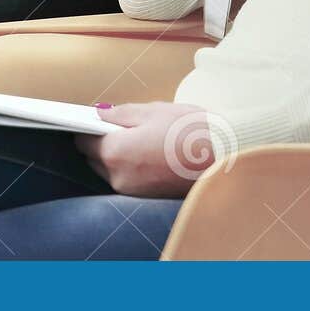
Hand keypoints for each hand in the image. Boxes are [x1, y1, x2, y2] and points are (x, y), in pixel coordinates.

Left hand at [74, 102, 219, 196]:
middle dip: (102, 143)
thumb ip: (120, 114)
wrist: (225, 158)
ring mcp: (133, 192)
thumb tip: (100, 114)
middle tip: (123, 126)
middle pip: (94, 159)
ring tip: (142, 138)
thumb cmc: (190, 131)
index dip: (88, 128)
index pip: (83, 141)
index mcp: (115, 152)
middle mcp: (118, 177)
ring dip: (118, 156)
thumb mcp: (152, 112)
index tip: (96, 120)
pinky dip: (132, 167)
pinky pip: (128, 180)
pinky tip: (150, 152)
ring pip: (110, 171)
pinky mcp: (147, 198)